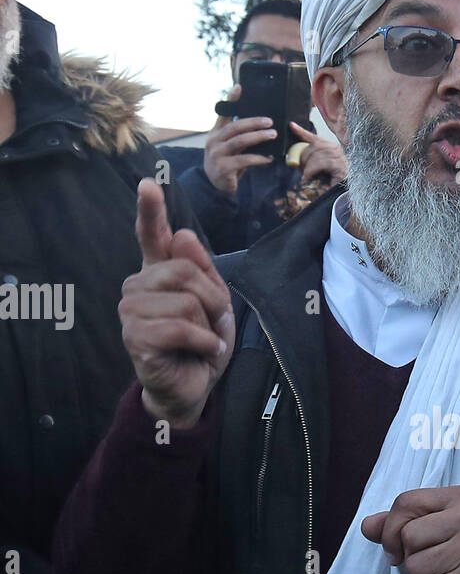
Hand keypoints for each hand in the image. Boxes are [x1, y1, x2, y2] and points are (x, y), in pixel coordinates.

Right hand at [121, 179, 235, 428]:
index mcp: (157, 273)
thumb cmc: (202, 344)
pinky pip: (181, 327)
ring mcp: (131, 310)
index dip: (151, 211)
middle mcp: (138, 286)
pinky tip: (203, 352)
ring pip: (185, 301)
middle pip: (184, 270)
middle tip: (215, 322)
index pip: (152, 236)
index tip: (148, 185)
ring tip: (205, 340)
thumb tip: (181, 233)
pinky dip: (204, 342)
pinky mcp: (135, 336)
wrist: (193, 388)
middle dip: (212, 298)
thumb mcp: (215, 304)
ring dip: (208, 324)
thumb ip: (203, 271)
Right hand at [202, 84, 277, 196]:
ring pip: (239, 141)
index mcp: (216, 133)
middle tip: (270, 121)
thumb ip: (239, 136)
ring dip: (258, 137)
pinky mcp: (223, 168)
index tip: (239, 87)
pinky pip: (244, 160)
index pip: (224, 113)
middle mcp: (214, 141)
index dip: (231, 100)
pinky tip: (269, 158)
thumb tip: (261, 125)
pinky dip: (258, 158)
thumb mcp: (231, 147)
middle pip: (235, 127)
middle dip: (253, 122)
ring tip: (272, 135)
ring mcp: (217, 154)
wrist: (216, 186)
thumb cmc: (228, 163)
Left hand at [287, 122, 347, 183]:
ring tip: (304, 175)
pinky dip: (311, 170)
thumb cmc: (328, 184)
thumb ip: (305, 163)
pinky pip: (321, 163)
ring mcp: (340, 156)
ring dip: (307, 165)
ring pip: (316, 154)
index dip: (302, 132)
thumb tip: (291, 158)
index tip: (291, 126)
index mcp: (330, 148)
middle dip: (302, 155)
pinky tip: (307, 177)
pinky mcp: (340, 165)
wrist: (341, 196)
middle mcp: (336, 150)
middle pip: (314, 145)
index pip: (315, 138)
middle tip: (298, 167)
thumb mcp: (314, 171)